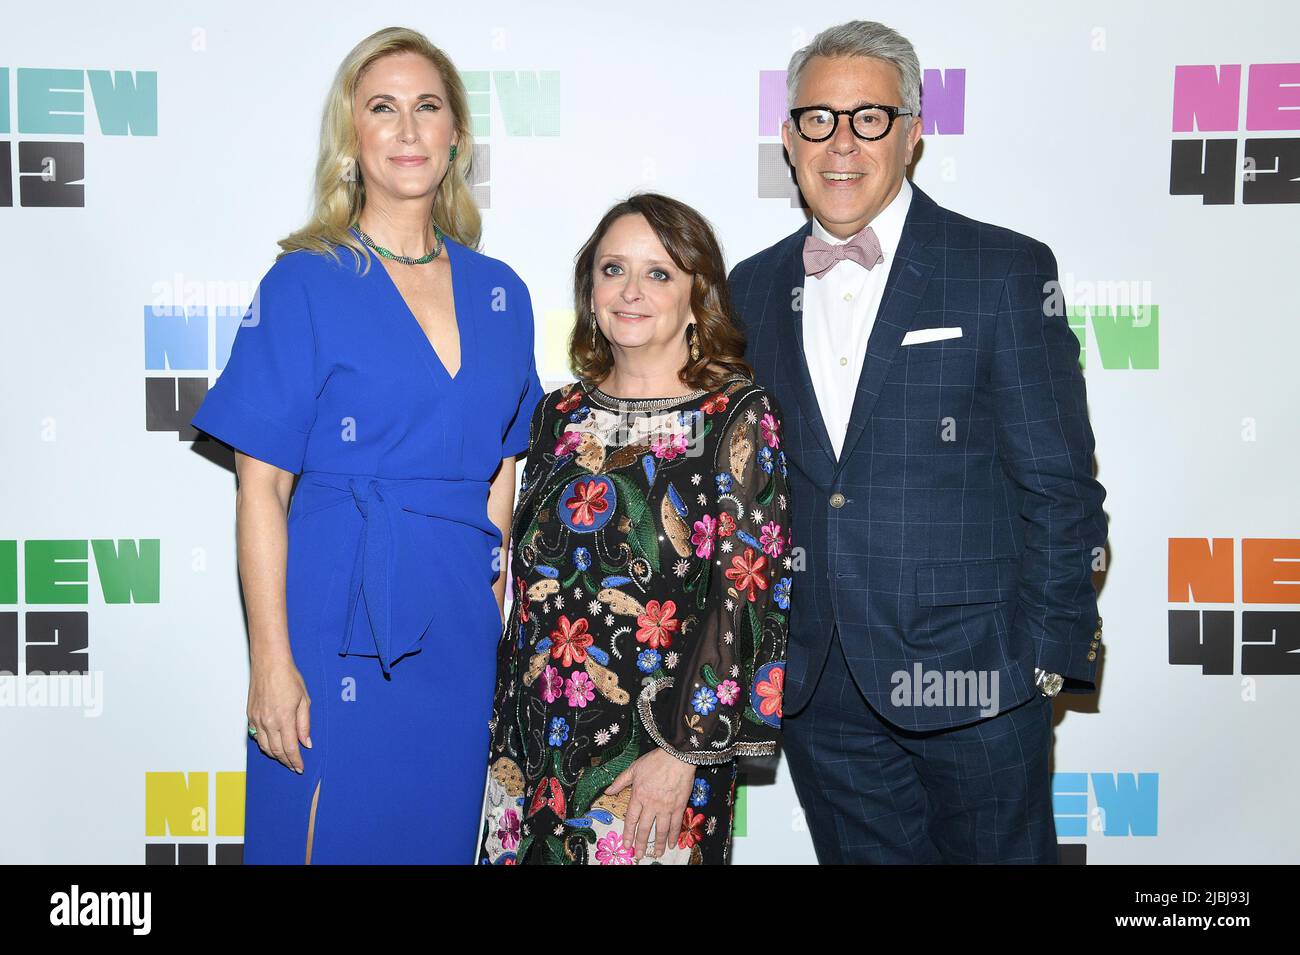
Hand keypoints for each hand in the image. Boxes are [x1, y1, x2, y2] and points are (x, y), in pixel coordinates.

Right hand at [247, 657, 311, 773]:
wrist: (269, 663)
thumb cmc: (289, 677)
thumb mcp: (304, 700)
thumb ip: (304, 724)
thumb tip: (307, 743)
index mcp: (284, 718)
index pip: (290, 748)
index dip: (295, 761)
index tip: (300, 767)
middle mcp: (268, 722)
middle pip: (276, 751)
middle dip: (286, 761)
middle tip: (294, 766)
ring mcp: (257, 720)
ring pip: (265, 747)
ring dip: (275, 755)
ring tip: (285, 759)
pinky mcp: (250, 716)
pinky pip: (257, 737)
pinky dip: (265, 745)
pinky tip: (272, 746)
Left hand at [604, 747, 696, 860]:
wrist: (677, 756)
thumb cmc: (655, 760)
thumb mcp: (634, 768)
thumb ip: (620, 781)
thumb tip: (607, 791)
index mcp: (638, 795)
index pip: (631, 819)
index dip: (628, 834)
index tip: (626, 845)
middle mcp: (651, 804)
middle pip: (644, 828)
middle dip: (640, 843)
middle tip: (638, 855)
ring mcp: (666, 806)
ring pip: (660, 830)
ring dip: (657, 844)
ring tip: (655, 854)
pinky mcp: (679, 806)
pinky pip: (676, 824)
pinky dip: (673, 835)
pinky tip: (671, 843)